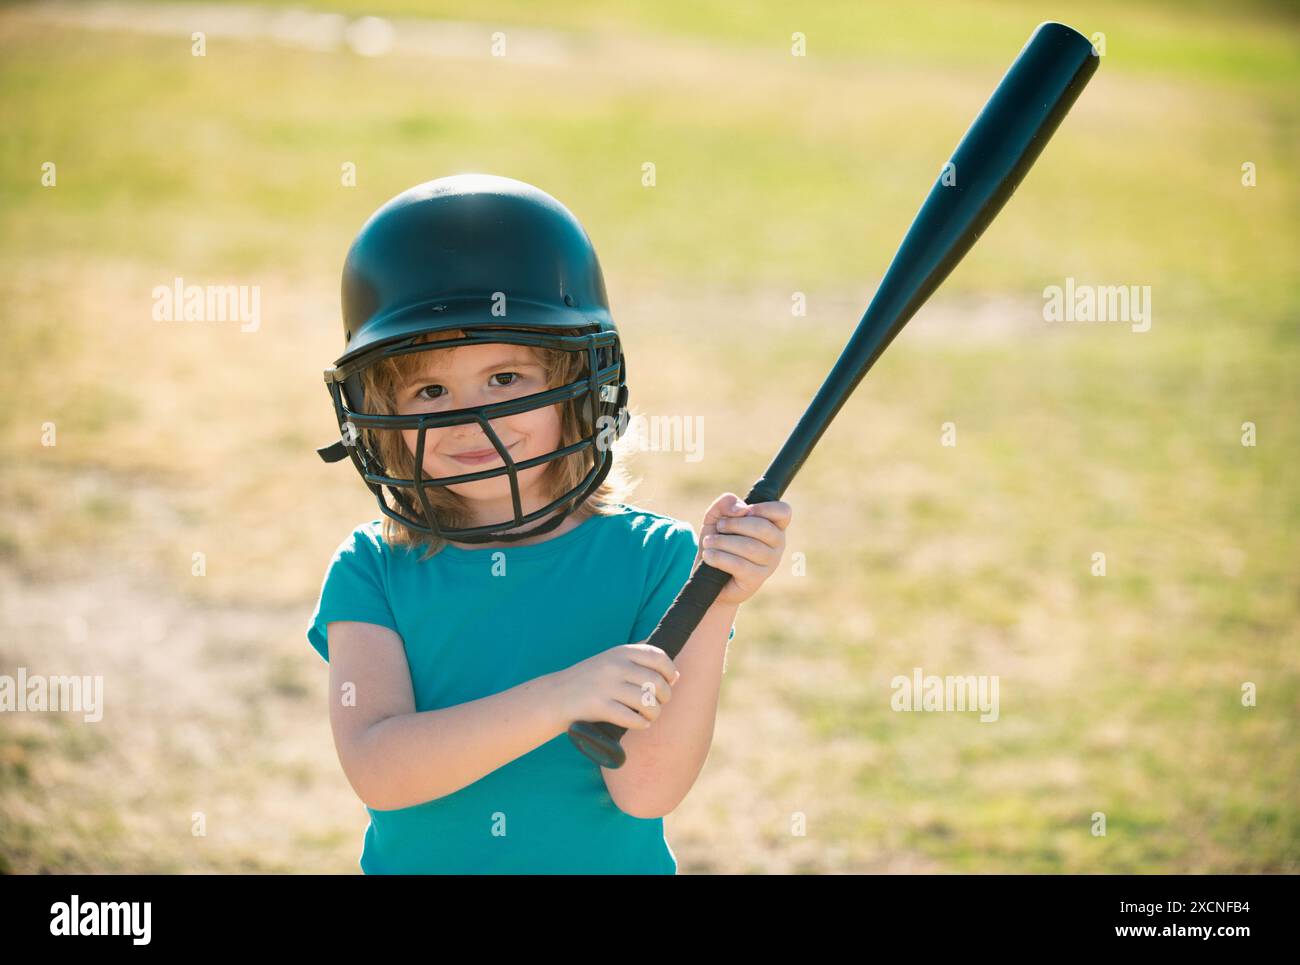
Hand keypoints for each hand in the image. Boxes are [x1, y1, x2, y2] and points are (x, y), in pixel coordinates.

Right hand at [549, 643, 678, 732]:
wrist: (555, 695)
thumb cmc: (589, 680)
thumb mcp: (611, 659)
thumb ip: (639, 661)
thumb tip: (675, 674)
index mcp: (621, 652)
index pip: (659, 657)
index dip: (670, 671)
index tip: (670, 681)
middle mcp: (615, 666)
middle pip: (657, 682)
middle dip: (664, 697)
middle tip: (658, 703)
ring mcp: (607, 686)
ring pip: (647, 702)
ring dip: (654, 712)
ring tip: (649, 715)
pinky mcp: (600, 707)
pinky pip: (632, 718)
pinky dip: (641, 723)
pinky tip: (639, 723)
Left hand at [696, 493, 791, 605]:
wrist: (708, 575)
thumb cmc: (718, 542)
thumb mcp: (717, 517)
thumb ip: (726, 503)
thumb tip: (740, 510)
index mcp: (773, 526)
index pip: (783, 512)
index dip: (765, 508)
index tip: (745, 511)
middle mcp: (777, 545)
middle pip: (763, 528)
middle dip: (735, 524)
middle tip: (719, 526)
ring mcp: (769, 564)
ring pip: (750, 547)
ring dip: (723, 542)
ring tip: (709, 542)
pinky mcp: (756, 580)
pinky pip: (740, 565)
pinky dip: (720, 557)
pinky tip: (709, 556)